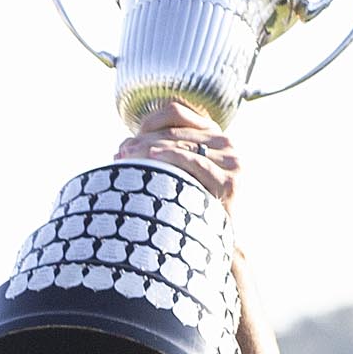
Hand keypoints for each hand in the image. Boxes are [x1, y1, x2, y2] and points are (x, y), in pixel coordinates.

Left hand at [116, 99, 240, 211]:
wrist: (214, 240)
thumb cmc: (189, 205)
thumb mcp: (176, 171)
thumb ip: (160, 152)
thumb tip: (124, 146)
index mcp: (211, 134)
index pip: (175, 113)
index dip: (148, 123)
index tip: (129, 141)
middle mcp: (225, 143)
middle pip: (174, 132)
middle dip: (143, 141)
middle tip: (121, 152)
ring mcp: (231, 161)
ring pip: (182, 145)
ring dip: (150, 150)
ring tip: (126, 158)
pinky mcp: (229, 181)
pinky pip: (196, 163)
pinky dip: (172, 157)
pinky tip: (152, 158)